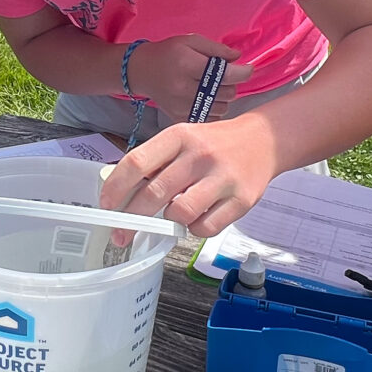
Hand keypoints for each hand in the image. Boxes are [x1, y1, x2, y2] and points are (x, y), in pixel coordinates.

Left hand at [98, 114, 279, 237]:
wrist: (264, 140)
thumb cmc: (214, 143)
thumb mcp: (182, 139)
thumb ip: (155, 161)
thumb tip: (120, 192)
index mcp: (179, 136)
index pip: (137, 162)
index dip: (116, 187)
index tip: (106, 206)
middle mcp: (199, 155)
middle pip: (155, 193)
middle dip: (131, 219)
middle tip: (121, 234)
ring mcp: (222, 178)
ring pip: (180, 213)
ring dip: (170, 221)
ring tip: (174, 215)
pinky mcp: (241, 200)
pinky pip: (206, 227)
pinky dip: (195, 228)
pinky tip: (198, 217)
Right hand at [125, 35, 253, 115]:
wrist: (141, 71)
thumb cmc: (168, 53)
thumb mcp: (190, 41)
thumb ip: (216, 49)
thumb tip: (238, 59)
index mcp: (187, 65)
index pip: (224, 74)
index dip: (242, 72)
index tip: (248, 69)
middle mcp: (184, 88)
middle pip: (226, 93)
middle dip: (231, 84)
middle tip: (224, 76)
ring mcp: (182, 106)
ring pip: (221, 108)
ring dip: (224, 98)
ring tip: (214, 88)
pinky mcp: (180, 117)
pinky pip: (210, 118)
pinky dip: (214, 109)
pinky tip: (207, 99)